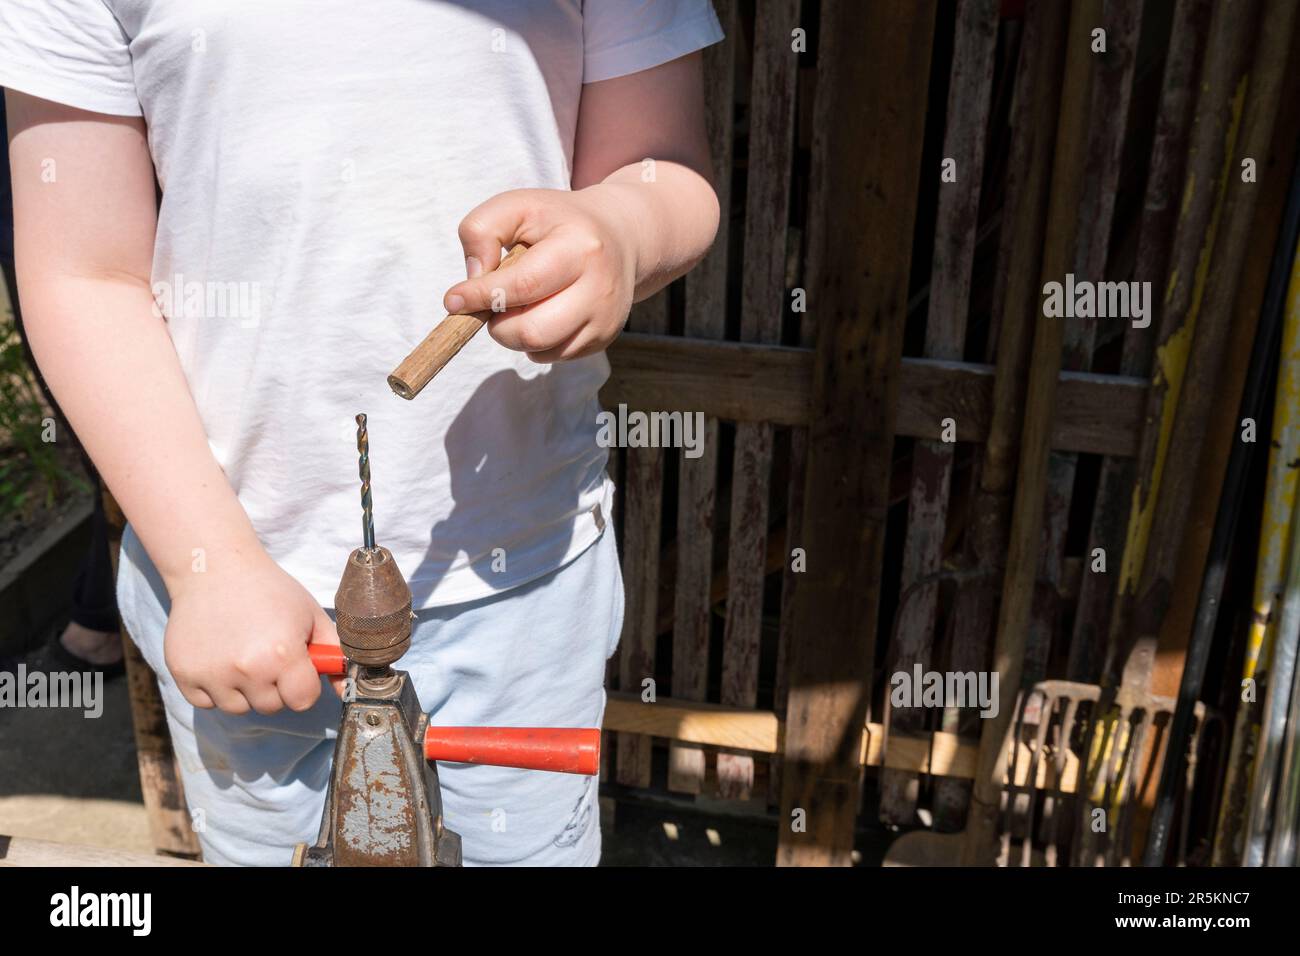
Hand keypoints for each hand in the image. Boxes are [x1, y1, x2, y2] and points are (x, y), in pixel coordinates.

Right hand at [163, 552, 340, 713]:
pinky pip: (206, 703)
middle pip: (272, 707)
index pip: (302, 701)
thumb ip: (333, 654)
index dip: (303, 685)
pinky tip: (219, 657)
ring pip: (239, 708)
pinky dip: (214, 688)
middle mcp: (247, 669)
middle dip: (275, 687)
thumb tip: (346, 690)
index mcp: (282, 654)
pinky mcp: (184, 674)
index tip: (296, 668)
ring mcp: (212, 674)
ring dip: (244, 690)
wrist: (215, 568)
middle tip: (266, 654)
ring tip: (242, 653)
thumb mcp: (310, 615)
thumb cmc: (269, 590)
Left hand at [442, 187, 638, 361]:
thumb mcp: (518, 206)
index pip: (522, 285)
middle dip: (497, 324)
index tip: (453, 301)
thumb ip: (482, 231)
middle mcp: (599, 287)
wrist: (621, 236)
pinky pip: (553, 357)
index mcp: (579, 247)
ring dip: (513, 334)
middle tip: (492, 303)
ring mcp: (605, 318)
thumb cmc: (558, 221)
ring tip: (517, 305)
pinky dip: (533, 342)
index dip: (481, 297)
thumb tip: (473, 281)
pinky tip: (540, 313)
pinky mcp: (605, 338)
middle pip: (531, 331)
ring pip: (539, 349)